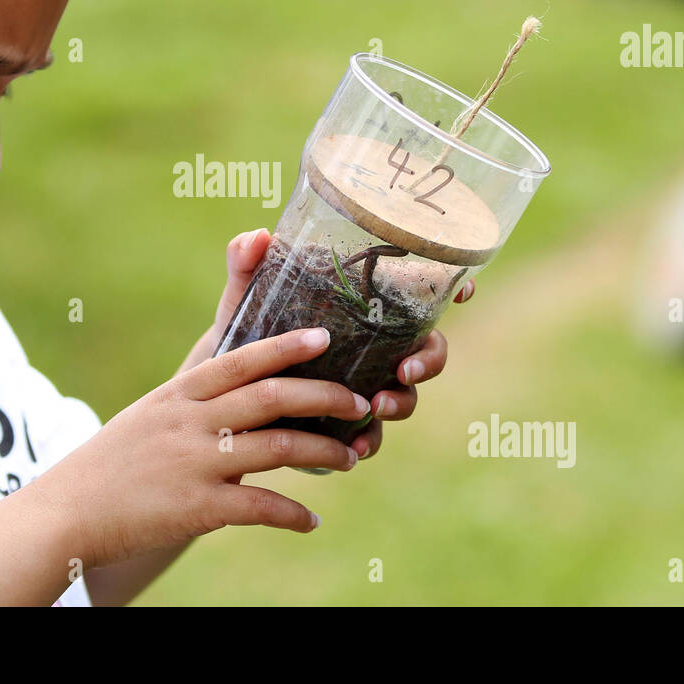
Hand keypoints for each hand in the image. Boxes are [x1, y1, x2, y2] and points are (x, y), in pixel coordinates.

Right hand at [32, 326, 373, 568]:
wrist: (66, 513)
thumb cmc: (112, 463)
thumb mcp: (150, 414)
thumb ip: (194, 399)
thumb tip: (243, 387)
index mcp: (180, 393)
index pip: (241, 358)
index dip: (286, 345)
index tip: (324, 337)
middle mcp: (190, 421)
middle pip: (271, 396)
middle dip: (324, 396)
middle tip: (360, 401)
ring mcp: (194, 463)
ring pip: (277, 447)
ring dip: (323, 452)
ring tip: (351, 458)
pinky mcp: (196, 508)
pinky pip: (260, 507)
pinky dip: (292, 514)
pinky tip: (310, 521)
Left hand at [181, 228, 475, 459]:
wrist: (218, 385)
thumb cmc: (241, 329)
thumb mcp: (242, 294)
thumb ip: (245, 262)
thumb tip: (256, 236)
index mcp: (362, 307)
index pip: (420, 294)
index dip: (453, 288)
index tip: (465, 290)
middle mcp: (375, 346)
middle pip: (428, 348)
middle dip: (430, 360)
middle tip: (407, 369)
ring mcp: (366, 385)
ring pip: (407, 394)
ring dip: (402, 401)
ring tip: (378, 406)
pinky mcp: (347, 423)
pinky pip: (371, 436)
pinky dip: (368, 441)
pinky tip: (353, 447)